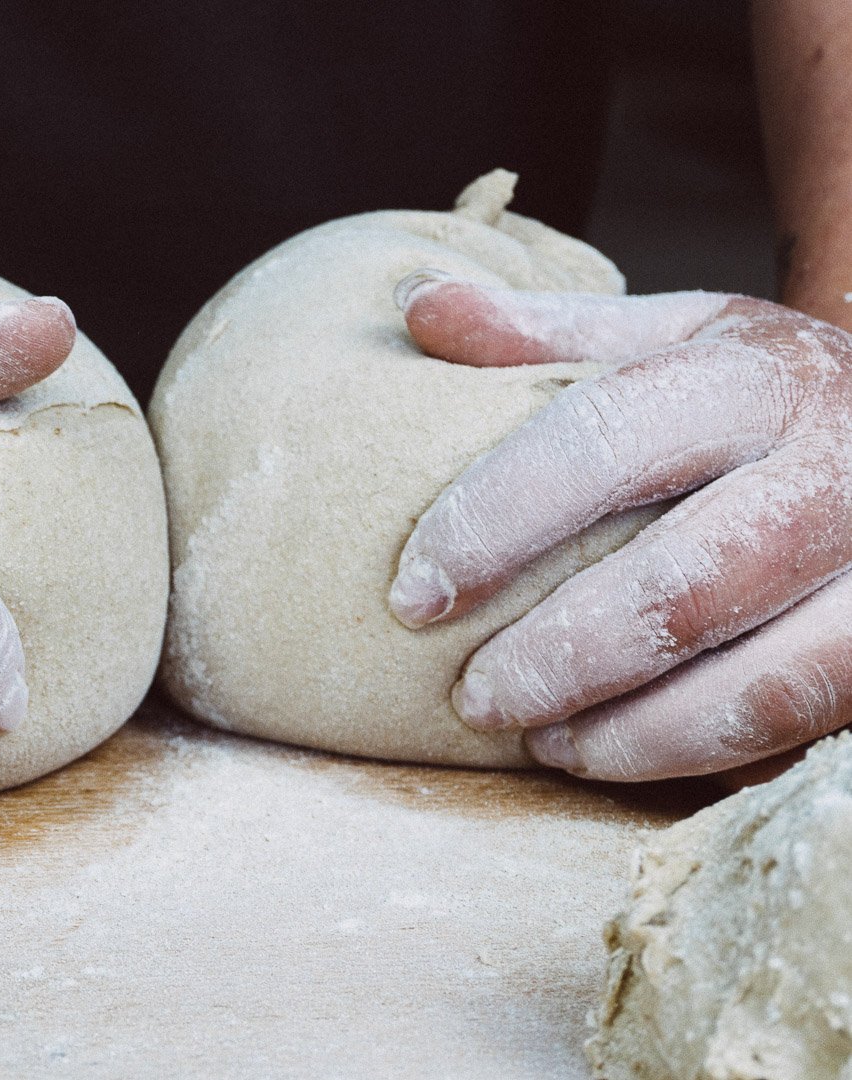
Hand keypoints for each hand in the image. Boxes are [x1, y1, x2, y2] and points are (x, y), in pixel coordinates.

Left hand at [388, 271, 851, 781]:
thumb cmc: (758, 390)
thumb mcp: (670, 337)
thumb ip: (545, 333)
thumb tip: (414, 302)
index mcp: (756, 378)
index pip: (604, 443)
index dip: (495, 523)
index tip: (412, 595)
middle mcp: (837, 469)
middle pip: (682, 583)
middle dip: (559, 655)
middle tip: (471, 698)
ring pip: (758, 681)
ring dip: (629, 729)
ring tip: (535, 741)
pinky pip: (795, 724)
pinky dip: (694, 754)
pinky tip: (610, 754)